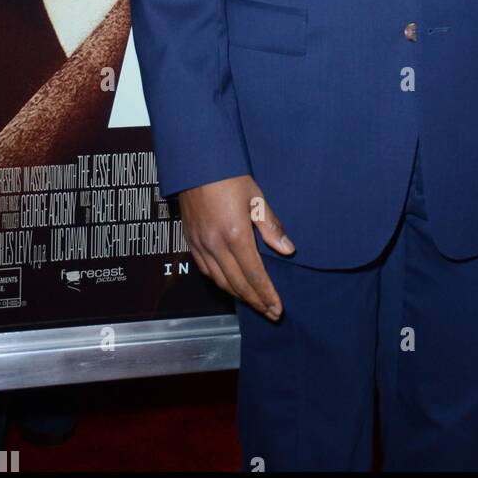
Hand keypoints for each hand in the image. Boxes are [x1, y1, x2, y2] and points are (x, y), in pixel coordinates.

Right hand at [178, 175, 294, 319]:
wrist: (197, 163)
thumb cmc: (229, 176)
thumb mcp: (257, 197)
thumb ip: (271, 227)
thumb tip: (287, 250)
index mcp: (234, 234)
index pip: (254, 274)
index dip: (267, 294)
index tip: (278, 308)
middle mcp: (215, 245)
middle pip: (237, 284)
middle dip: (256, 301)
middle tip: (271, 313)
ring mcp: (200, 244)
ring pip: (220, 281)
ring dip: (239, 296)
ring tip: (255, 304)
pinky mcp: (190, 241)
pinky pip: (206, 271)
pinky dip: (221, 283)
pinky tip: (231, 286)